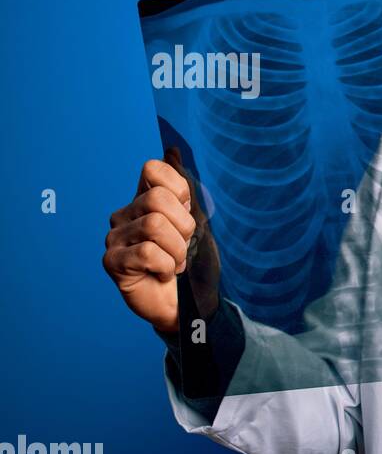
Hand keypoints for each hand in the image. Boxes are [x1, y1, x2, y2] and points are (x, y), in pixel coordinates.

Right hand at [102, 148, 221, 333]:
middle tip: (183, 247)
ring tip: (175, 264)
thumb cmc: (193, 264)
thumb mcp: (198, 224)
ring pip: (155, 226)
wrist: (190, 304)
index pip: (153, 169)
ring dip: (178, 250)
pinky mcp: (112, 261)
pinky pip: (148, 253)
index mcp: (145, 200)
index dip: (179, 190)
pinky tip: (163, 274)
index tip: (186, 214)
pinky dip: (167, 267)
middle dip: (184, 227)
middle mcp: (126, 214)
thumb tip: (172, 150)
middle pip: (157, 199)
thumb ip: (183, 190)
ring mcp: (115, 237)